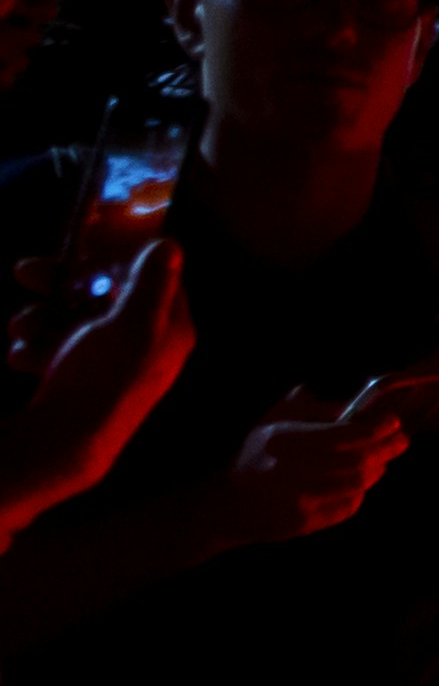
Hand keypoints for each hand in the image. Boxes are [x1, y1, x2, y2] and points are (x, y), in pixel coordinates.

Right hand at [5, 238, 185, 506]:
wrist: (67, 440)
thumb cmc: (105, 376)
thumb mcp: (134, 322)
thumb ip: (152, 283)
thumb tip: (170, 245)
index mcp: (170, 330)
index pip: (155, 278)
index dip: (120, 259)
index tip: (87, 249)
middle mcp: (147, 345)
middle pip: (106, 295)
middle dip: (61, 284)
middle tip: (26, 273)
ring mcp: (113, 363)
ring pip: (71, 319)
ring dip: (39, 318)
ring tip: (21, 330)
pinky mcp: (82, 379)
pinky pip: (56, 348)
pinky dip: (36, 348)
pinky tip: (23, 358)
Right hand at [212, 373, 435, 544]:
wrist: (229, 503)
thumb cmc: (259, 454)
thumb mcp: (275, 420)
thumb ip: (312, 408)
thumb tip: (356, 404)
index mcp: (279, 438)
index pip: (341, 434)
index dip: (374, 429)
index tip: (393, 422)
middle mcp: (286, 470)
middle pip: (357, 461)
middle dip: (385, 449)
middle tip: (401, 441)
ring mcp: (296, 499)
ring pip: (357, 484)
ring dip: (375, 471)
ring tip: (380, 461)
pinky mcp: (304, 523)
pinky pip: (348, 506)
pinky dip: (358, 493)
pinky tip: (355, 484)